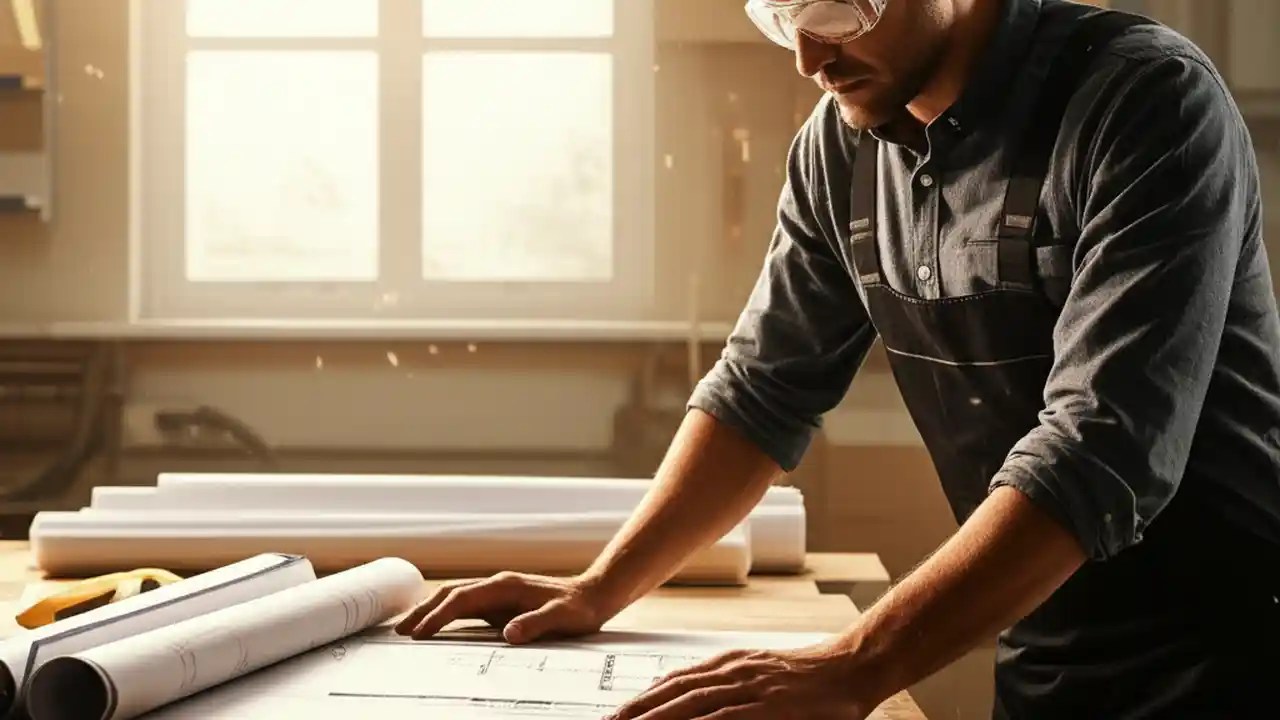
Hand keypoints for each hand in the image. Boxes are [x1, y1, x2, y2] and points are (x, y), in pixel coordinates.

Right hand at [393, 571, 608, 643]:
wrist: (595, 595)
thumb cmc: (579, 608)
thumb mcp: (563, 618)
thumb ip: (536, 624)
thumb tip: (508, 634)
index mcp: (506, 587)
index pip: (462, 600)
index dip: (438, 616)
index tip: (420, 634)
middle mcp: (498, 585)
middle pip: (450, 594)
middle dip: (423, 611)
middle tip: (399, 632)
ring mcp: (498, 592)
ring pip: (455, 597)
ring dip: (430, 611)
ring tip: (407, 629)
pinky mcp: (501, 602)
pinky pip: (466, 605)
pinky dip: (445, 613)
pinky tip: (437, 624)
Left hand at [604, 646, 872, 719]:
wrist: (852, 666)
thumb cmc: (810, 676)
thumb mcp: (761, 673)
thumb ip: (728, 686)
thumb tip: (692, 696)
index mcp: (729, 663)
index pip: (675, 681)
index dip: (643, 698)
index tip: (618, 712)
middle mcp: (733, 671)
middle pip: (674, 693)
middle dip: (637, 711)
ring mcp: (749, 687)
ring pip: (691, 704)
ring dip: (655, 718)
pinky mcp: (767, 705)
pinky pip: (724, 718)